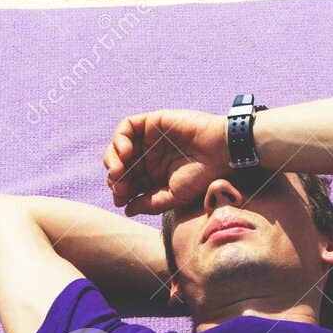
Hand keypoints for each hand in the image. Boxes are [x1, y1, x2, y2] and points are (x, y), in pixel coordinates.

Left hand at [102, 109, 227, 215]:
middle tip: (120, 186)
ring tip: (119, 170)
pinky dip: (120, 139)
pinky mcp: (152, 122)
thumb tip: (127, 210)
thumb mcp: (174, 197)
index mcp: (152, 176)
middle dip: (114, 177)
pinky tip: (127, 152)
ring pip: (118, 146)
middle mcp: (148, 157)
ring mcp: (149, 139)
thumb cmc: (202, 176)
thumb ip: (150, 204)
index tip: (120, 200)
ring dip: (112, 159)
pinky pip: (127, 127)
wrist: (220, 151)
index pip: (126, 183)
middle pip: (118, 165)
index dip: (118, 191)